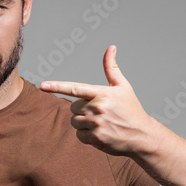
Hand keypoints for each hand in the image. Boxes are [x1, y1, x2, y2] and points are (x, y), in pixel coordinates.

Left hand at [40, 45, 161, 156]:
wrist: (142, 136)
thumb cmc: (131, 109)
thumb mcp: (123, 87)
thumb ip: (111, 68)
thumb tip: (110, 47)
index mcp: (103, 93)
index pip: (75, 88)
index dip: (57, 86)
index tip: (42, 86)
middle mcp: (97, 108)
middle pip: (73, 107)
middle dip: (82, 109)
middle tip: (100, 112)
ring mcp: (96, 124)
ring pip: (74, 121)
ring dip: (83, 122)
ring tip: (101, 123)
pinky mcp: (95, 138)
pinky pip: (78, 135)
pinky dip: (86, 135)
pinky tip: (101, 133)